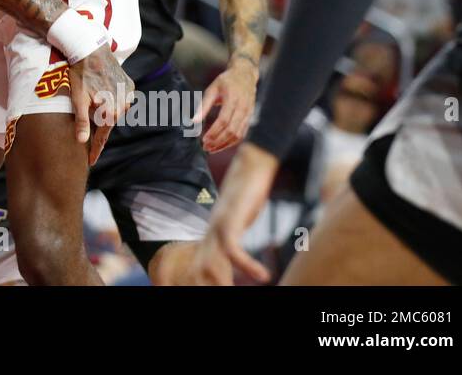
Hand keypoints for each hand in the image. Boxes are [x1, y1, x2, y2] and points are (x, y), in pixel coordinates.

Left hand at [65, 45, 133, 164]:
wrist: (91, 48)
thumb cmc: (80, 74)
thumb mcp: (78, 99)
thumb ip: (82, 121)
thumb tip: (82, 142)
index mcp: (111, 111)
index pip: (102, 137)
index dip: (95, 150)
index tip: (90, 161)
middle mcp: (124, 105)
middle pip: (108, 123)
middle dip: (98, 129)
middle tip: (87, 137)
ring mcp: (128, 95)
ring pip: (114, 111)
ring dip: (105, 112)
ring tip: (93, 107)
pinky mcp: (129, 85)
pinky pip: (119, 99)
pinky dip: (111, 101)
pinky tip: (102, 96)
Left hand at [192, 142, 277, 283]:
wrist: (251, 166)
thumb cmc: (247, 196)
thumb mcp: (237, 223)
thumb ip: (232, 240)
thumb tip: (234, 258)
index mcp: (209, 238)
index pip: (198, 269)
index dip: (201, 284)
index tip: (217, 291)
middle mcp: (209, 234)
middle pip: (199, 270)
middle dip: (208, 287)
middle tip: (226, 296)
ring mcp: (218, 227)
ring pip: (211, 264)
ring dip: (223, 284)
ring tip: (238, 295)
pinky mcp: (231, 219)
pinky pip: (232, 248)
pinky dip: (247, 265)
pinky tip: (264, 275)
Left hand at [195, 60, 257, 153]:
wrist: (245, 75)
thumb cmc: (226, 81)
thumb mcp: (212, 89)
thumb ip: (203, 106)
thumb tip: (193, 122)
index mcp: (233, 99)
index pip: (224, 121)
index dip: (214, 132)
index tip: (203, 140)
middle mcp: (243, 108)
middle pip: (232, 130)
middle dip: (218, 141)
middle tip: (205, 147)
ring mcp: (248, 114)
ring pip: (238, 135)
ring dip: (224, 144)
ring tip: (211, 149)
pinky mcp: (250, 118)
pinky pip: (242, 134)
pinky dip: (232, 142)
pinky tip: (221, 145)